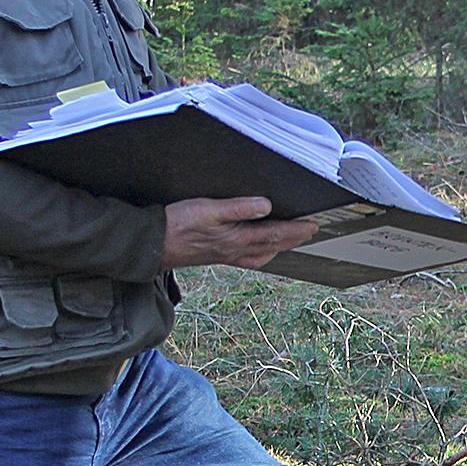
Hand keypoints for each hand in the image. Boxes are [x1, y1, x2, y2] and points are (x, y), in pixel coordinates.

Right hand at [162, 195, 319, 270]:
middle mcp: (236, 251)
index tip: (313, 225)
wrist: (153, 246)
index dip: (296, 230)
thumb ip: (239, 208)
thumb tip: (267, 206)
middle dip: (294, 239)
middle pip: (273, 246)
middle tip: (311, 232)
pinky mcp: (217, 256)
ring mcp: (227, 256)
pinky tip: (259, 249)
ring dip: (279, 247)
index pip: (275, 234)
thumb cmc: (177, 225)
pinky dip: (261, 253)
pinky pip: (248, 258)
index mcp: (237, 239)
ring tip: (291, 240)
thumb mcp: (208, 209)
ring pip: (262, 254)